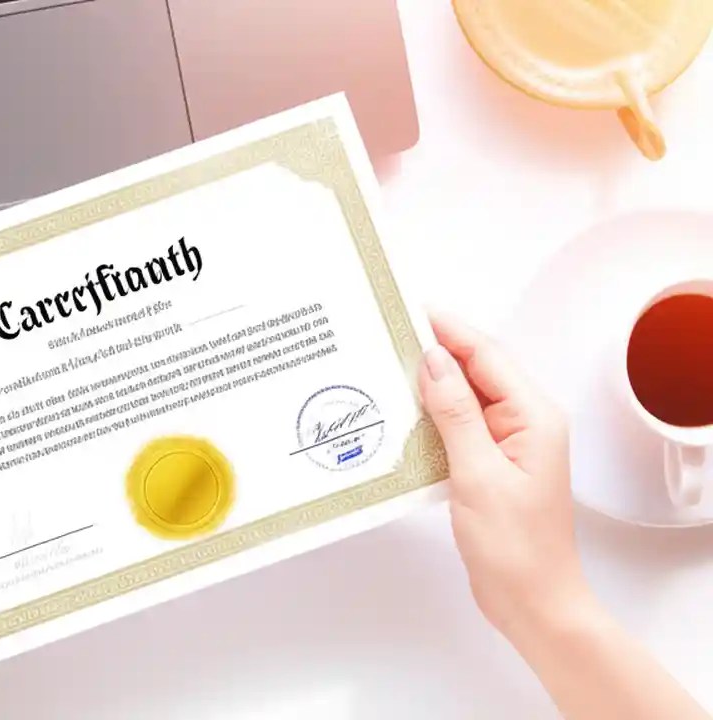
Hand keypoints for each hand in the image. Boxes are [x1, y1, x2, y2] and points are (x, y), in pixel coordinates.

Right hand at [420, 313, 709, 719]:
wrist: (532, 602)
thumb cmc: (516, 546)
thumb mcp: (477, 474)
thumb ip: (455, 412)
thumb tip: (433, 360)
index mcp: (533, 416)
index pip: (486, 356)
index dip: (448, 330)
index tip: (408, 309)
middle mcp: (524, 422)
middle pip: (475, 371)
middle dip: (433, 351)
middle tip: (385, 336)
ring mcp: (507, 445)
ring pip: (463, 398)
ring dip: (428, 386)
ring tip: (384, 371)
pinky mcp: (489, 466)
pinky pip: (457, 428)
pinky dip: (429, 419)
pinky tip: (400, 419)